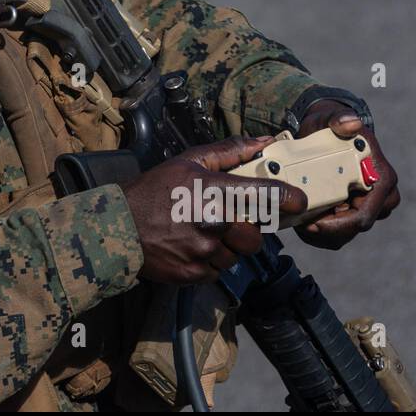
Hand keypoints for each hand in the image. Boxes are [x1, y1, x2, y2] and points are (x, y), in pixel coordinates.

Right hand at [118, 136, 307, 284]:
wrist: (117, 227)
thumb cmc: (153, 191)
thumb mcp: (188, 162)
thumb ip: (229, 152)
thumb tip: (264, 142)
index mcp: (211, 190)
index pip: (264, 194)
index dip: (288, 198)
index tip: (298, 201)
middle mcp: (211, 222)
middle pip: (255, 236)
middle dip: (247, 230)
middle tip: (228, 223)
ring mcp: (203, 251)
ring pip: (237, 256)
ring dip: (227, 248)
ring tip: (202, 234)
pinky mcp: (195, 273)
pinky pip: (218, 271)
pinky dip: (210, 262)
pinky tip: (191, 247)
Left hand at [293, 102, 400, 249]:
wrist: (326, 132)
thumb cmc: (331, 127)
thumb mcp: (332, 120)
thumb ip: (339, 120)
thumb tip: (351, 123)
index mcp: (381, 178)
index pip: (365, 214)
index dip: (340, 224)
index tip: (313, 223)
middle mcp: (380, 196)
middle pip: (354, 228)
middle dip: (327, 231)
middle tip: (300, 225)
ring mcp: (367, 205)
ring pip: (345, 234)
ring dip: (321, 235)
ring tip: (298, 223)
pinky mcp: (353, 211)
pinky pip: (338, 233)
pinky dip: (320, 233)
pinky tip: (301, 224)